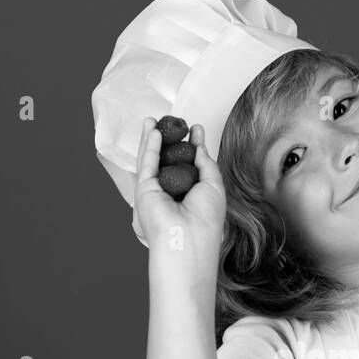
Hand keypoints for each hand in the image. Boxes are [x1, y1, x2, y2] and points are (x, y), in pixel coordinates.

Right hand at [135, 119, 226, 261]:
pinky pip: (147, 164)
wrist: (189, 238)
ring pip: (153, 160)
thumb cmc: (206, 218)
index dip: (193, 146)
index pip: (190, 166)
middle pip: (169, 161)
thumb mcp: (213, 184)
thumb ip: (205, 163)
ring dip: (153, 138)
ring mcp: (158, 192)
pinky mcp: (144, 191)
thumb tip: (199, 146)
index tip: (196, 129)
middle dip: (170, 140)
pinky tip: (153, 132)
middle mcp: (174, 193)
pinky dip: (149, 147)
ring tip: (155, 120)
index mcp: (192, 195)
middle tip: (173, 122)